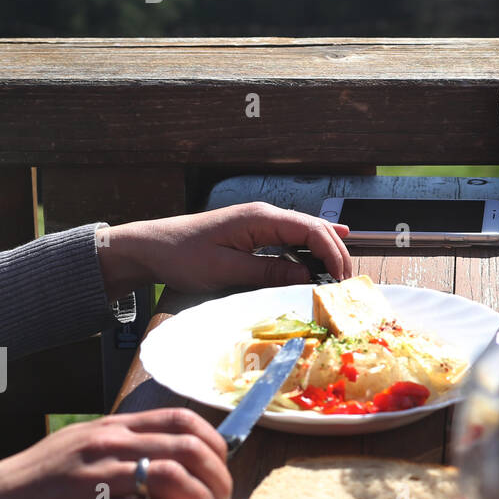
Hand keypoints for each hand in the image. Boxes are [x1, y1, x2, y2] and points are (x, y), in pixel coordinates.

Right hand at [0, 409, 231, 498]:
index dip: (214, 441)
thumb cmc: (38, 476)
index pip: (180, 419)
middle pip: (186, 447)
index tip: (224, 463)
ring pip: (172, 475)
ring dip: (204, 498)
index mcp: (112, 427)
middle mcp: (110, 445)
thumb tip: (175, 449)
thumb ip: (126, 441)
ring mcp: (99, 477)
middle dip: (217, 474)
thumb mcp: (84, 443)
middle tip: (225, 497)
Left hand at [98, 202, 353, 299]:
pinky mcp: (254, 232)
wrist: (151, 247)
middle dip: (336, 253)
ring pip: (306, 232)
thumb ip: (268, 273)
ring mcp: (261, 222)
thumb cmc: (183, 257)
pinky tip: (330, 245)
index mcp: (261, 219)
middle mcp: (265, 215)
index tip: (341, 280)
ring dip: (326, 251)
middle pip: (315, 229)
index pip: (311, 230)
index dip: (332, 253)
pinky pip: (292, 237)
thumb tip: (307, 279)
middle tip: (347, 284)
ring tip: (340, 276)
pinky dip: (312, 245)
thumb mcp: (226, 271)